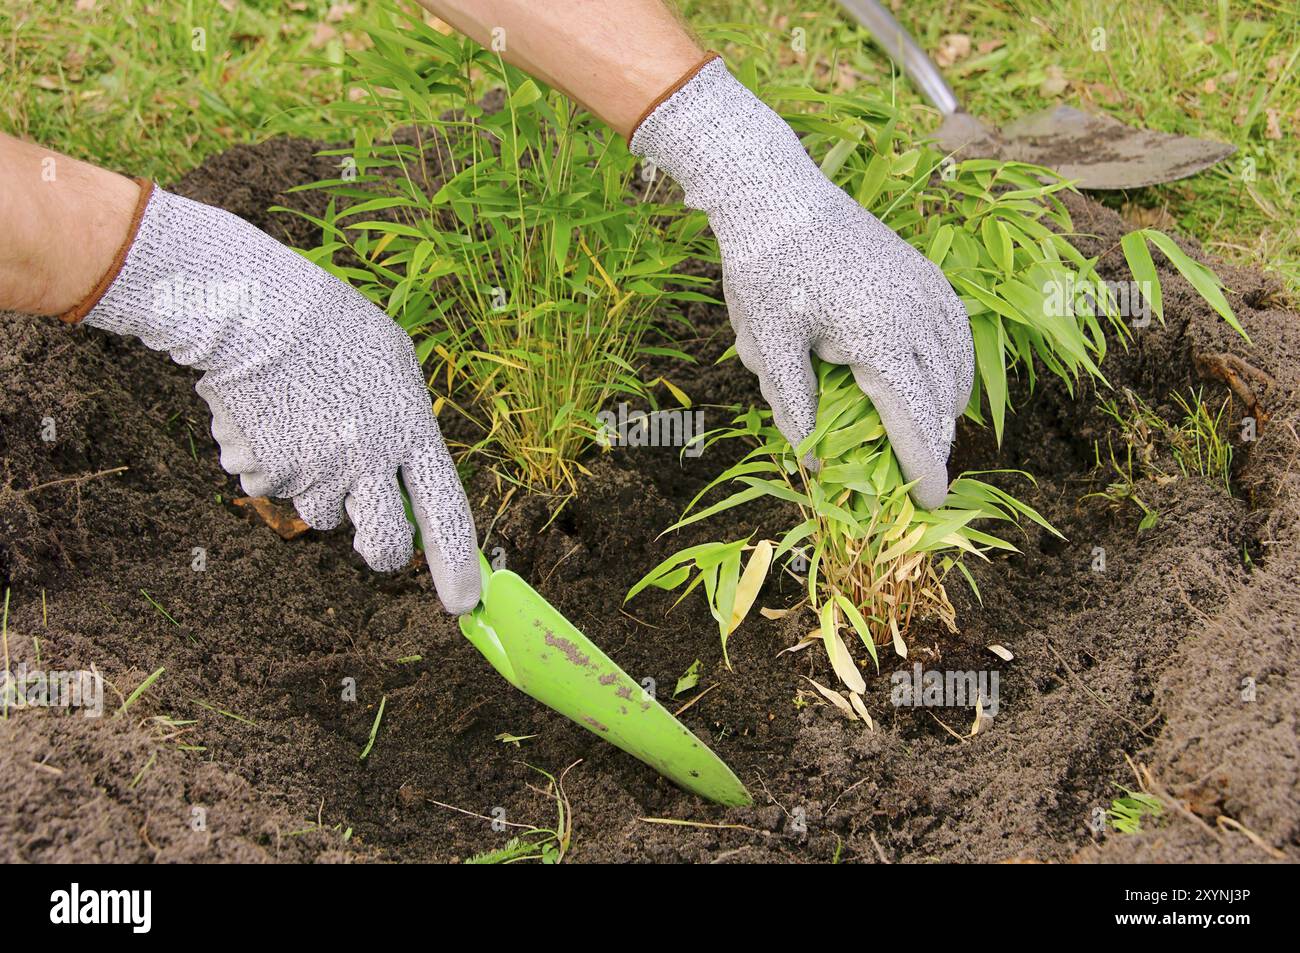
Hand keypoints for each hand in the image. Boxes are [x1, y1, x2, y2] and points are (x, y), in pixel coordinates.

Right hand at [77, 185, 480, 612]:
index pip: (444, 511)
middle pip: (383, 543)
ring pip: (322, 513)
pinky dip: (272, 463)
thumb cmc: (331, 328)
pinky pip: (277, 488)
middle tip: (374, 543)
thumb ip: (405, 423)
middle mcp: (368, 459)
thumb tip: (406, 475)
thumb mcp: (394, 365)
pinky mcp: (269, 473)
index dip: (457, 564)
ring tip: (305, 425)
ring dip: (317, 487)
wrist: (253, 310)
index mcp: (409, 428)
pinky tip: (270, 418)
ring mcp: (316, 470)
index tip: (464, 603)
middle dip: (381, 552)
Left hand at [631, 58, 972, 508]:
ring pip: (955, 363)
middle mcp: (915, 314)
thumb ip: (794, 404)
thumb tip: (811, 463)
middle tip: (923, 481)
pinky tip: (938, 378)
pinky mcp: (921, 270)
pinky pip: (953, 327)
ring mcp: (924, 288)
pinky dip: (952, 362)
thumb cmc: (764, 269)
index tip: (930, 502)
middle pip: (940, 397)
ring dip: (947, 404)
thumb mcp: (769, 345)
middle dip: (935, 443)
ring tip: (932, 436)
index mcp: (879, 338)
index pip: (913, 419)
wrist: (774, 192)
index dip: (923, 465)